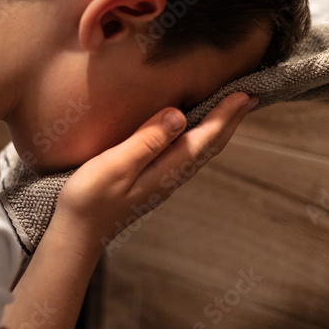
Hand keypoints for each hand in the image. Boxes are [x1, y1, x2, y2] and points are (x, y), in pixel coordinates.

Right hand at [53, 92, 256, 247]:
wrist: (77, 234)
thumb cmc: (91, 199)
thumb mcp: (117, 165)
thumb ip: (147, 140)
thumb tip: (179, 115)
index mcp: (167, 170)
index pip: (205, 138)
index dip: (226, 115)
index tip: (246, 93)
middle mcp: (171, 176)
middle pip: (209, 145)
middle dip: (231, 120)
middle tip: (251, 95)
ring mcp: (163, 180)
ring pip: (200, 150)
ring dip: (218, 128)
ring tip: (231, 109)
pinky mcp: (152, 180)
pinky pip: (185, 153)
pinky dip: (199, 137)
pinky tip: (193, 130)